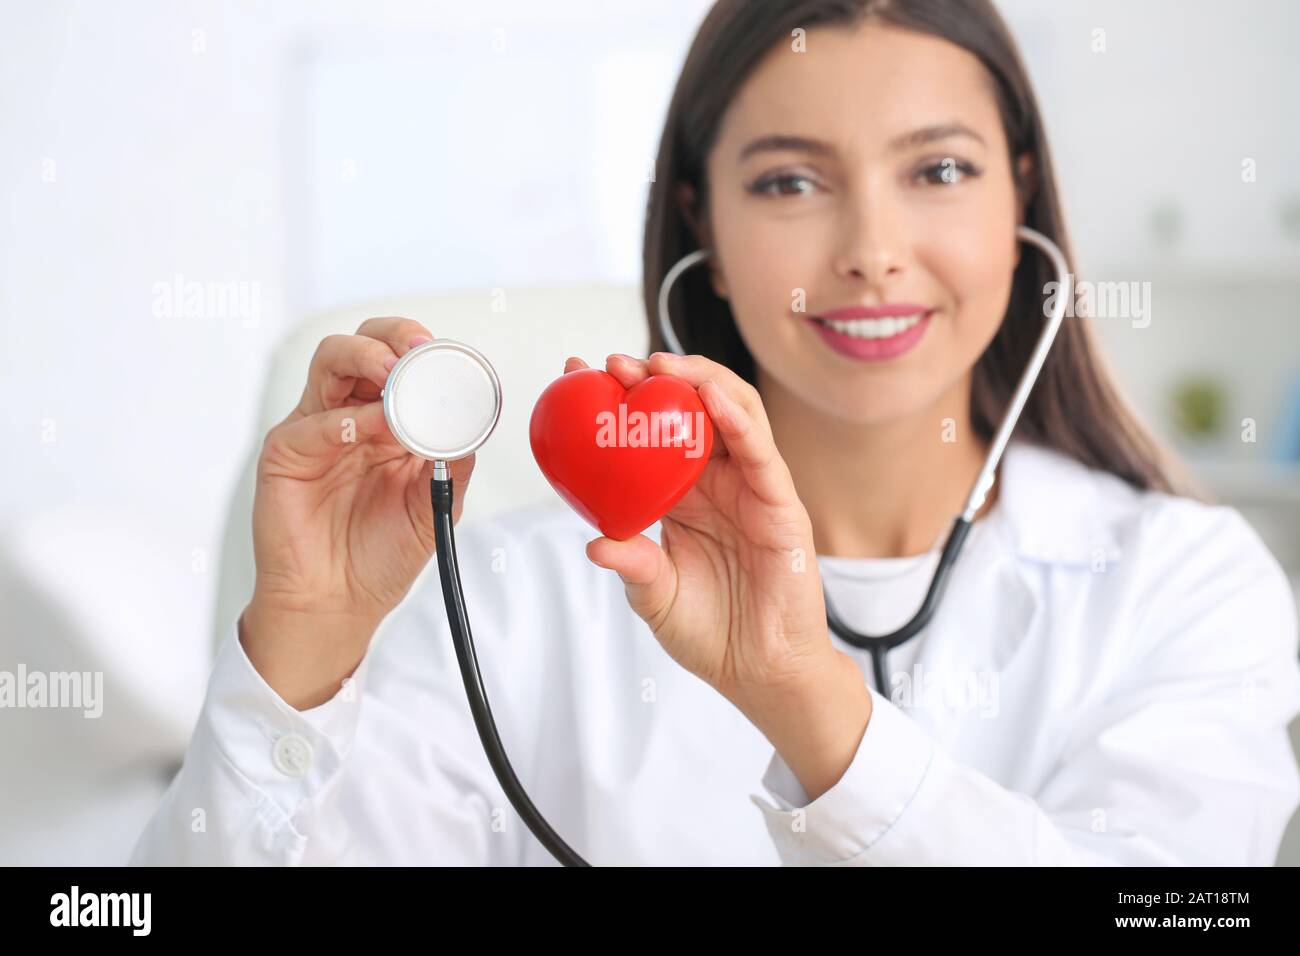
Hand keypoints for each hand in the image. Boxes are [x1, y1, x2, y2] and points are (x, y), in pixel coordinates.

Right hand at [242, 318, 475, 708]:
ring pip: (331, 362)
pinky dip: (346, 418)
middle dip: (394, 337)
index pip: (402, 362)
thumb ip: (452, 459)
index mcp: (388, 422)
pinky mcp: (285, 453)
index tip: (453, 357)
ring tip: (396, 372)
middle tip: (420, 349)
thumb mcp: (435, 502)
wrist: (339, 604)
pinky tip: (371, 428)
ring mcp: (316, 430)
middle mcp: (350, 415)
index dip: (425, 351)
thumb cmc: (380, 555)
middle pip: (363, 346)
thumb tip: (473, 418)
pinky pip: (313, 422)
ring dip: (366, 357)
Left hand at [569, 352, 870, 797]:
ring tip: (662, 366)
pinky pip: (761, 452)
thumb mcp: (653, 596)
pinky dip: (737, 419)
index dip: (618, 400)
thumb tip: (594, 544)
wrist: (760, 672)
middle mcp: (718, 482)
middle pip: (692, 408)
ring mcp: (752, 488)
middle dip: (657, 376)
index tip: (577, 377)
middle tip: (616, 364)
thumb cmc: (711, 632)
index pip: (651, 432)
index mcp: (684, 495)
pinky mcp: (781, 503)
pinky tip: (710, 398)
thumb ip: (631, 565)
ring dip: (698, 380)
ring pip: (733, 412)